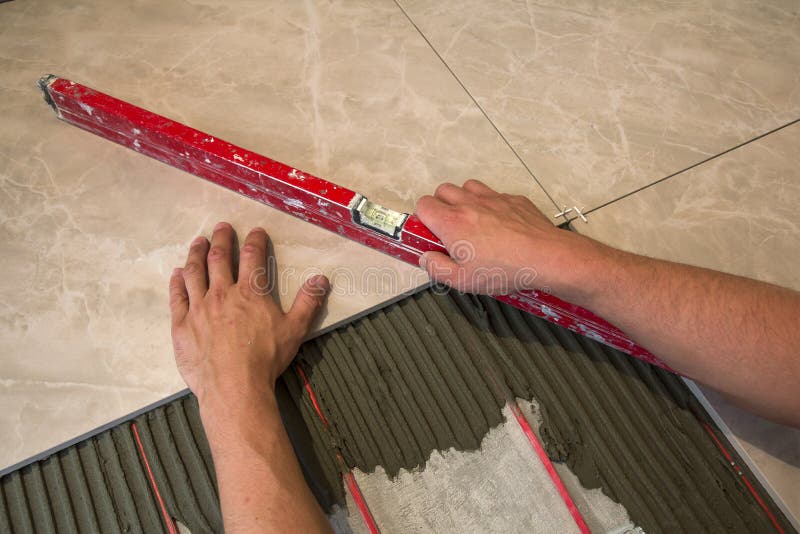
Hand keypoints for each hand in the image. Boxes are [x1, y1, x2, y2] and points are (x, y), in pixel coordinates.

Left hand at [168, 222, 329, 406]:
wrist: (233, 386)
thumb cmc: (265, 359)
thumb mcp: (295, 330)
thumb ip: (308, 302)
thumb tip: (322, 279)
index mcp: (250, 293)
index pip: (252, 257)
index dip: (255, 241)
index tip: (256, 232)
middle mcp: (222, 293)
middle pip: (218, 258)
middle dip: (221, 239)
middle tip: (221, 227)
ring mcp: (198, 308)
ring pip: (194, 272)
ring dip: (196, 253)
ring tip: (198, 242)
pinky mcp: (181, 325)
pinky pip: (177, 297)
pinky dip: (177, 282)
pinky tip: (177, 274)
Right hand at [415, 180, 606, 298]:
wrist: (546, 257)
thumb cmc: (505, 269)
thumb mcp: (463, 281)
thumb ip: (437, 268)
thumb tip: (426, 259)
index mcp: (452, 223)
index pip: (423, 205)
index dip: (423, 218)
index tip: (431, 234)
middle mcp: (470, 204)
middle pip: (443, 190)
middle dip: (441, 206)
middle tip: (450, 228)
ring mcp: (493, 198)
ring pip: (468, 186)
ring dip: (464, 199)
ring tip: (472, 221)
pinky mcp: (514, 199)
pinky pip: (495, 194)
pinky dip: (491, 204)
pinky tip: (499, 223)